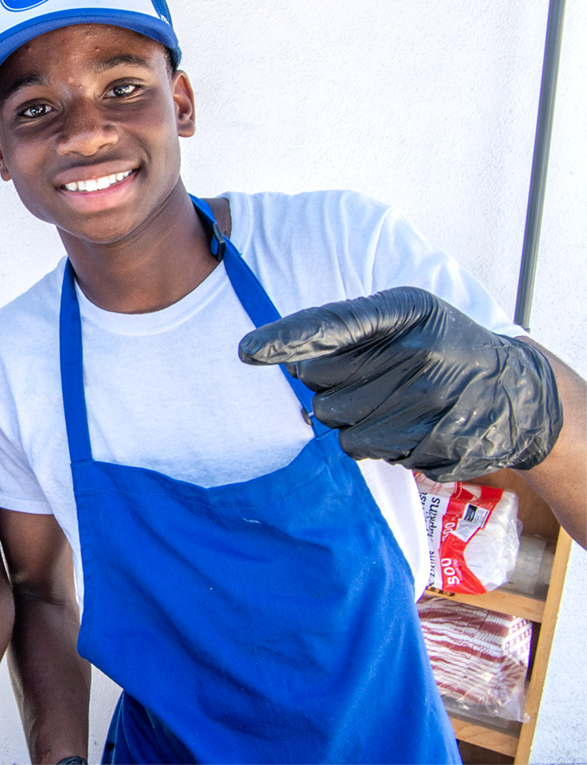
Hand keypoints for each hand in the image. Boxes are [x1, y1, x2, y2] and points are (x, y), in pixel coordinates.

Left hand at [238, 287, 562, 481]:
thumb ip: (348, 326)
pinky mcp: (435, 444)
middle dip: (326, 383)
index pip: (332, 324)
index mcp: (406, 312)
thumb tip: (285, 359)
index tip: (247, 351)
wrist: (517, 393)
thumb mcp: (407, 314)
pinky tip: (407, 424)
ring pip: (337, 424)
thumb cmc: (441, 345)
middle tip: (366, 376)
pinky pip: (366, 451)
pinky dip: (375, 441)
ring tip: (390, 400)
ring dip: (349, 417)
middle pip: (320, 384)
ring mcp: (430, 403)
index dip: (286, 338)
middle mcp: (418, 354)